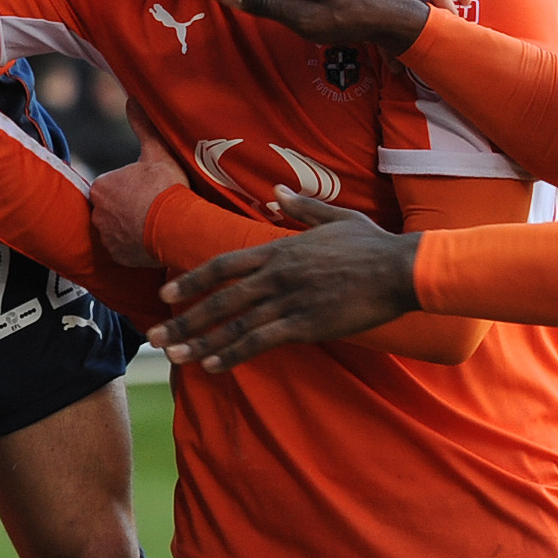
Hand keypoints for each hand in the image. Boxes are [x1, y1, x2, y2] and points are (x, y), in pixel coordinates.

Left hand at [88, 124, 187, 267]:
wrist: (178, 227)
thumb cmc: (167, 187)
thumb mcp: (157, 152)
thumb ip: (143, 127)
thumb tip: (133, 99)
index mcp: (101, 185)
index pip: (112, 185)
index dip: (132, 187)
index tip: (149, 190)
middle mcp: (96, 212)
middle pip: (112, 207)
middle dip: (128, 207)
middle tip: (152, 207)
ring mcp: (105, 236)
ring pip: (116, 228)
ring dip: (130, 226)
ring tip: (153, 223)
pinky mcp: (116, 255)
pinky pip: (122, 249)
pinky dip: (133, 245)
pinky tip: (151, 238)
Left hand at [146, 193, 418, 372]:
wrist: (402, 269)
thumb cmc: (373, 244)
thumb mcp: (335, 217)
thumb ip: (301, 207)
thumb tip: (276, 191)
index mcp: (279, 249)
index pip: (222, 265)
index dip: (191, 280)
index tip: (166, 293)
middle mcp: (276, 275)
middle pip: (219, 299)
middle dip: (184, 319)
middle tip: (155, 337)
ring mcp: (289, 300)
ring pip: (234, 324)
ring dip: (200, 342)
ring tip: (174, 356)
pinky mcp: (306, 324)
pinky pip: (260, 342)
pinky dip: (233, 354)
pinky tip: (212, 366)